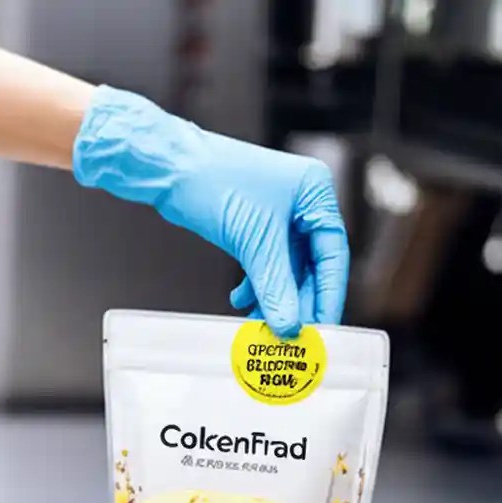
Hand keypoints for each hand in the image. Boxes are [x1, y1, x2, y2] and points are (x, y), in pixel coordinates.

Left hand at [72, 86, 349, 336]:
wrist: (168, 167)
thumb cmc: (212, 182)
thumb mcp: (252, 241)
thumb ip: (275, 286)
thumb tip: (290, 325)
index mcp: (315, 191)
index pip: (333, 254)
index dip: (328, 295)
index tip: (323, 328)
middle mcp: (302, 200)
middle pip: (310, 264)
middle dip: (298, 301)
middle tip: (291, 335)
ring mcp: (277, 212)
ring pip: (285, 267)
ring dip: (274, 297)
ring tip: (261, 325)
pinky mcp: (253, 223)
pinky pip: (264, 262)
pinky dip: (255, 284)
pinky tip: (240, 301)